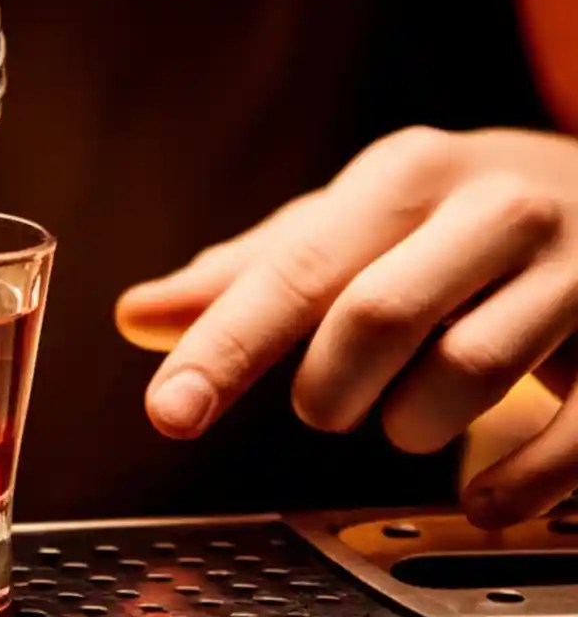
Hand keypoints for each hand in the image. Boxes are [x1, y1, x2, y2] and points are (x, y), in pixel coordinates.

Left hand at [116, 126, 577, 527]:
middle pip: (375, 319)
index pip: (294, 274)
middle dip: (329, 390)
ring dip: (410, 425)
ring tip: (406, 414)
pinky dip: (513, 483)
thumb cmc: (454, 221)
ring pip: (465, 375)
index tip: (169, 412)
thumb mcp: (356, 225)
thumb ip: (253, 275)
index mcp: (406, 177)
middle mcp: (494, 210)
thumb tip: (138, 316)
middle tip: (325, 403)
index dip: (223, 350)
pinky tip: (481, 496)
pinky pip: (573, 434)